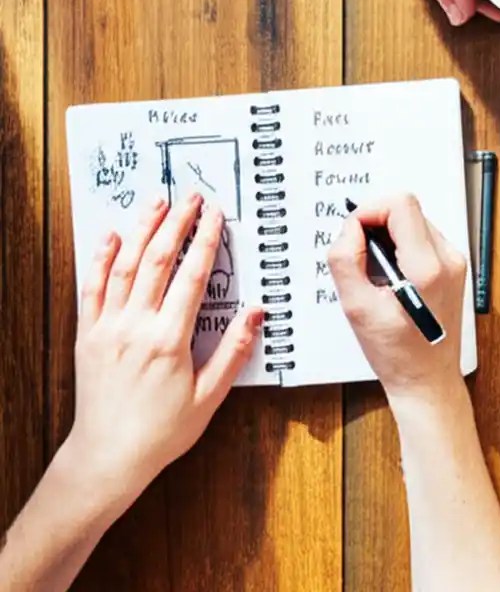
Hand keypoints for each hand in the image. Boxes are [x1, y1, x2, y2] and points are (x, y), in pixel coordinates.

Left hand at [64, 193, 262, 506]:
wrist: (108, 456)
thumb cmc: (161, 432)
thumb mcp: (209, 397)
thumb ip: (233, 351)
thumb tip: (256, 314)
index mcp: (169, 341)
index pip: (191, 278)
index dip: (205, 242)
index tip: (214, 217)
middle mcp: (135, 328)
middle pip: (157, 261)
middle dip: (175, 224)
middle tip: (190, 198)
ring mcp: (107, 329)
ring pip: (124, 266)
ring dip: (141, 230)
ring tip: (156, 203)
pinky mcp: (88, 335)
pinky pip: (92, 288)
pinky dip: (101, 258)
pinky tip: (111, 236)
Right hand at [328, 194, 467, 403]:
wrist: (427, 379)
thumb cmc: (397, 354)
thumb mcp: (357, 307)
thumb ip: (346, 259)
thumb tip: (349, 228)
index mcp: (428, 268)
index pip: (401, 204)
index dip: (369, 210)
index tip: (353, 232)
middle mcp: (448, 260)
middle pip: (407, 210)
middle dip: (376, 224)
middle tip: (360, 256)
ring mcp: (454, 263)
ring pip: (414, 222)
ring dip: (387, 237)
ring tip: (375, 272)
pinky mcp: (452, 268)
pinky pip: (421, 239)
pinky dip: (400, 248)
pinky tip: (390, 276)